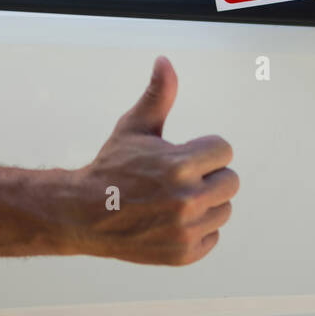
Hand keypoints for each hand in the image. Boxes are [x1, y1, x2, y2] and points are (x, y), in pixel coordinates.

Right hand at [73, 56, 238, 265]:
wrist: (84, 214)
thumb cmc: (111, 167)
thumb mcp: (134, 127)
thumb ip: (158, 95)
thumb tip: (165, 62)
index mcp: (180, 164)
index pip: (224, 150)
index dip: (203, 150)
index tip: (181, 155)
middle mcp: (187, 200)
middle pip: (230, 181)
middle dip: (208, 176)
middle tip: (178, 178)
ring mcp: (186, 230)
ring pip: (224, 210)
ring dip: (205, 203)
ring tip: (173, 200)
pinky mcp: (184, 254)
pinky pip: (213, 237)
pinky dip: (197, 230)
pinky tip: (172, 221)